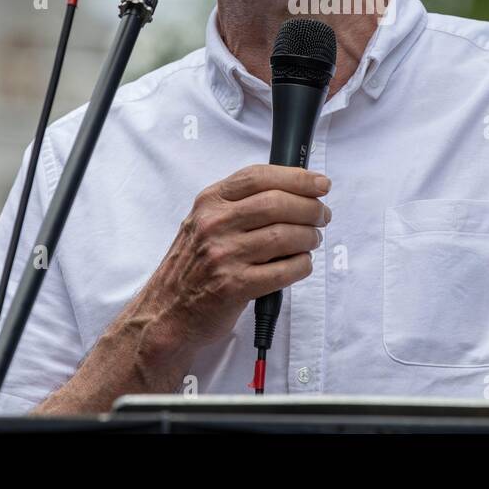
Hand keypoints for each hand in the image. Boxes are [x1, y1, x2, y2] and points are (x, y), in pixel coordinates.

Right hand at [133, 164, 331, 349]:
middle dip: (311, 208)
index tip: (320, 183)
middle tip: (322, 215)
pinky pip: (285, 270)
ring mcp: (224, 255)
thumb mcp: (204, 222)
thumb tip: (293, 189)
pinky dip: (302, 265)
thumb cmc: (192, 266)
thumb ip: (239, 203)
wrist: (166, 312)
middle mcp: (214, 224)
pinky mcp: (235, 286)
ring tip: (311, 241)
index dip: (298, 177)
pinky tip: (300, 264)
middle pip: (278, 203)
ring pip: (286, 235)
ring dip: (309, 238)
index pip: (259, 176)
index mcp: (209, 202)